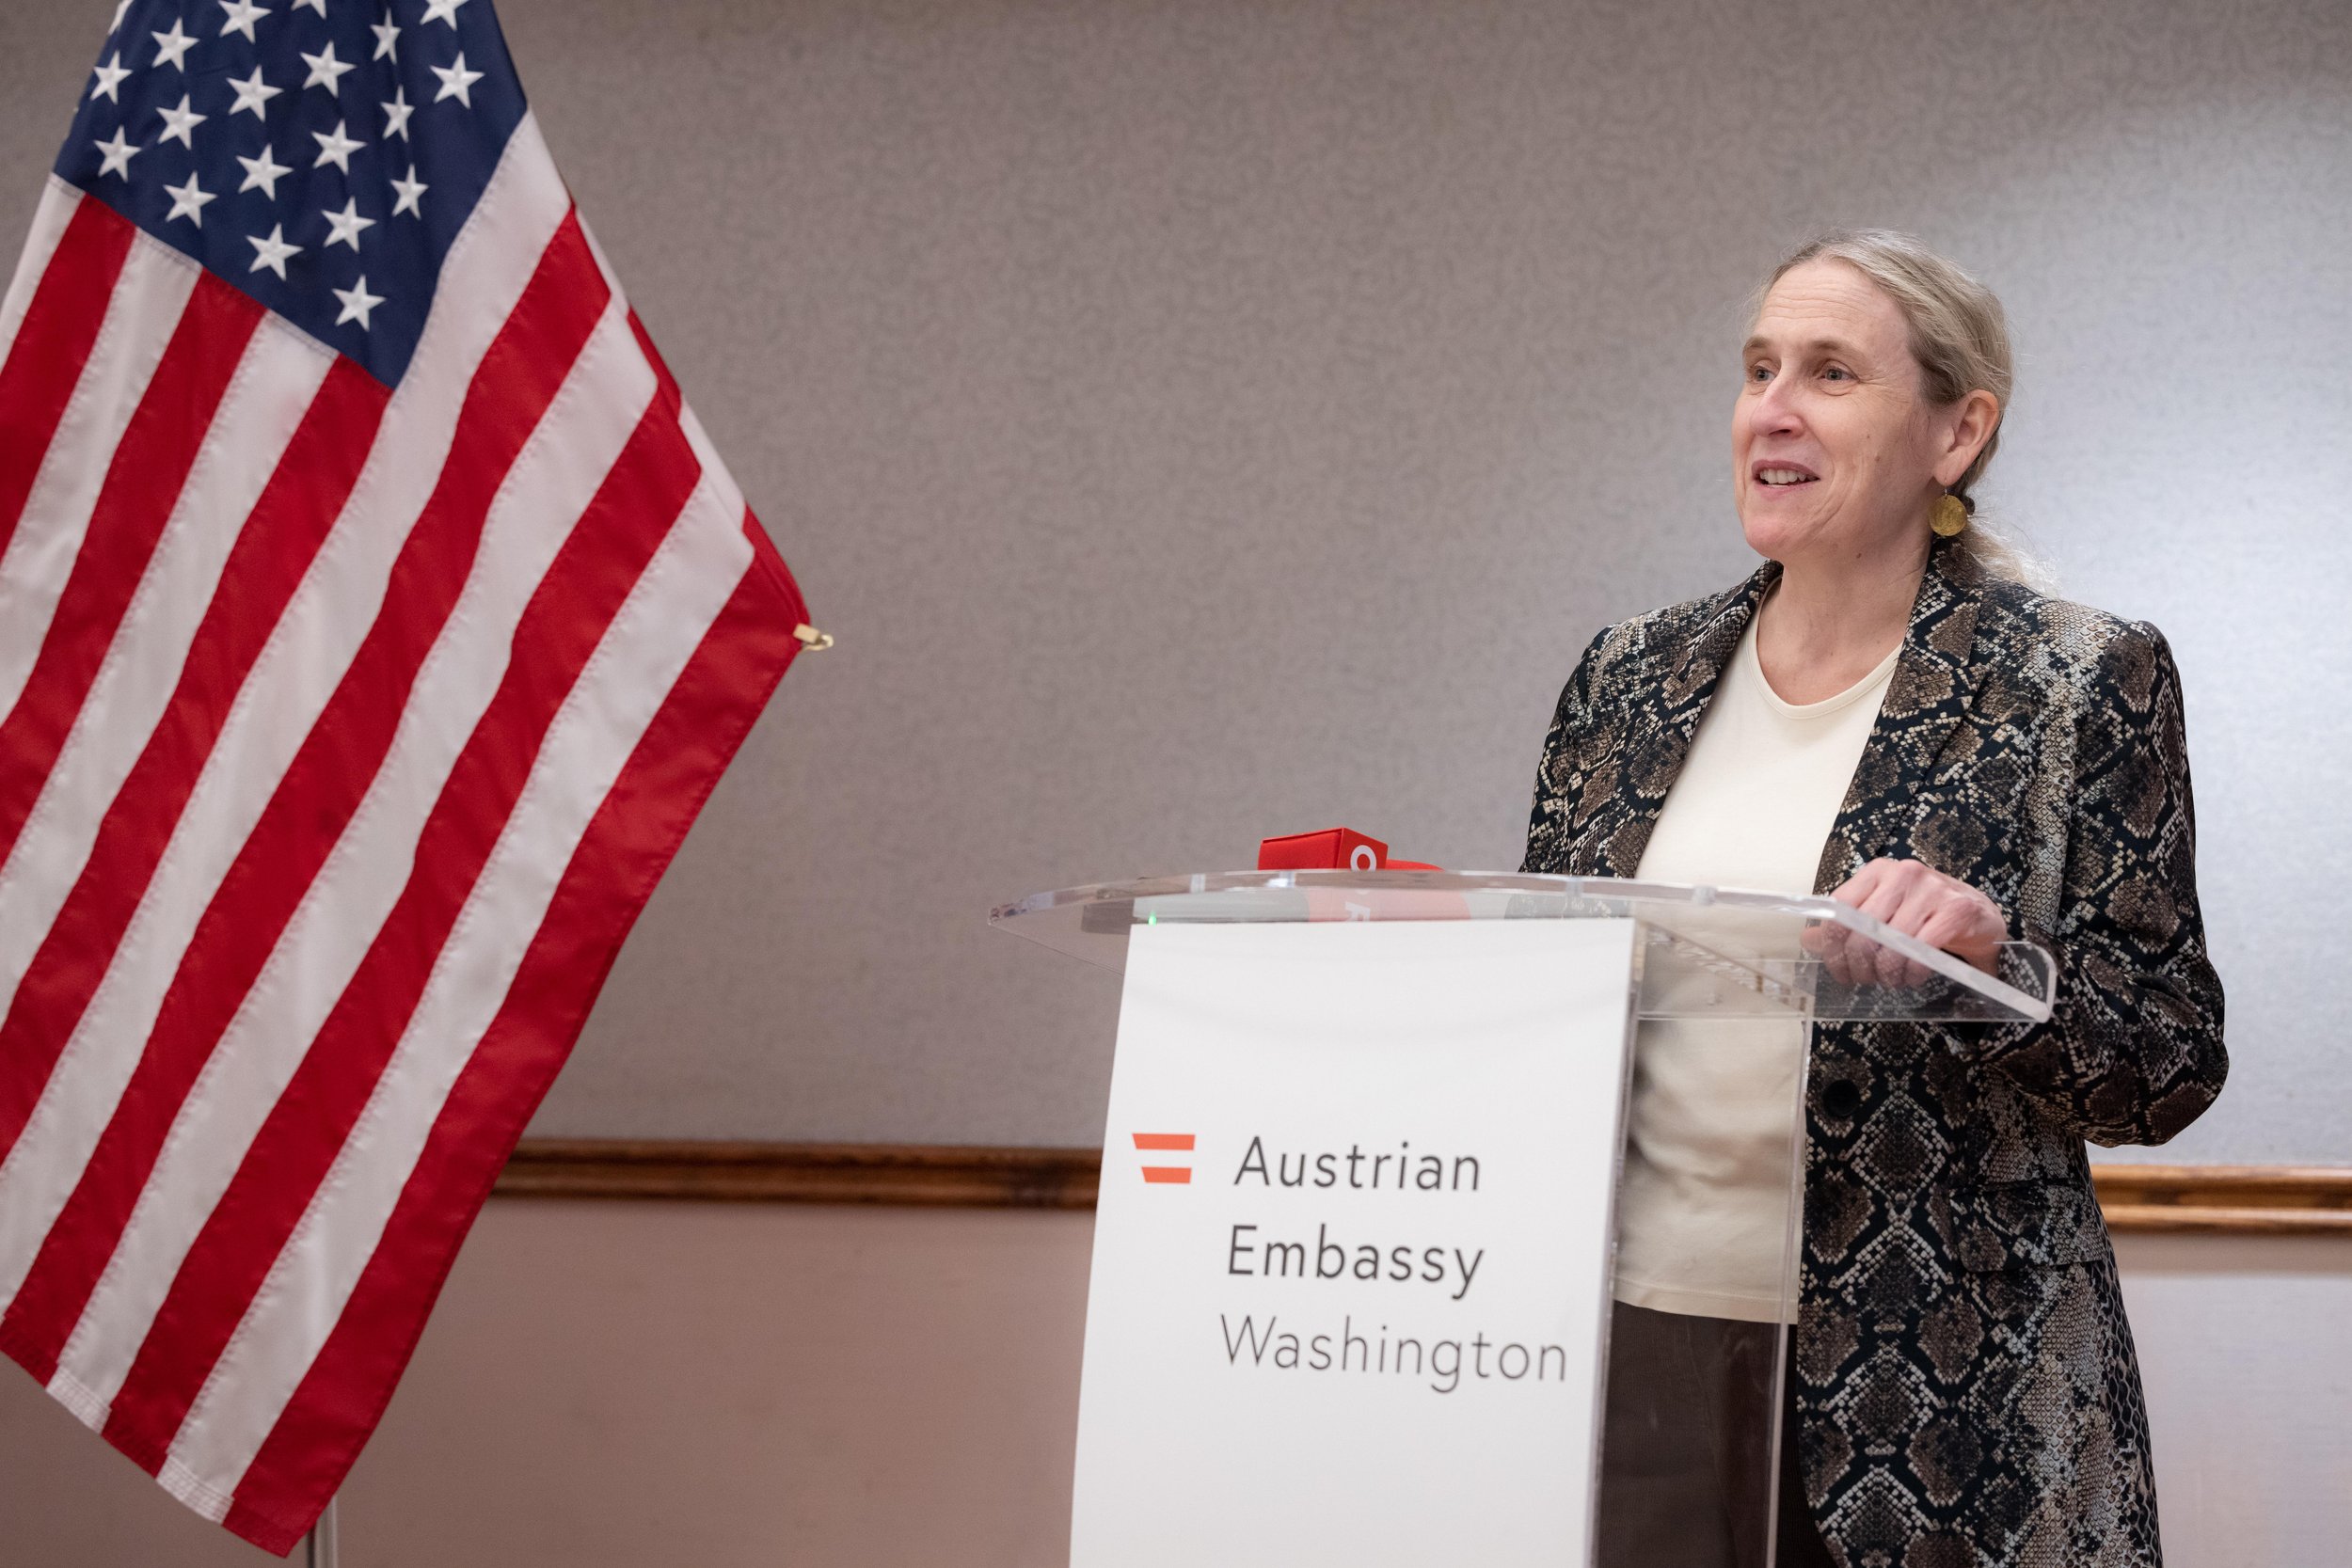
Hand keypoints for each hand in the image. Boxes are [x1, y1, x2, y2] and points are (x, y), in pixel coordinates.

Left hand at [1811, 857, 2005, 987]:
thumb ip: (1847, 926)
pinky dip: (1913, 972)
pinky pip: (1921, 951)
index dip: (1833, 947)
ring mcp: (1931, 888)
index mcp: (1877, 872)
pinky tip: (1913, 976)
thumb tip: (1808, 940)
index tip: (1840, 971)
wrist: (1981, 915)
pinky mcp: (1956, 909)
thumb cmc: (1926, 916)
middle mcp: (1902, 874)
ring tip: (1892, 981)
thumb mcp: (1883, 915)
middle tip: (1866, 981)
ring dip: (1888, 973)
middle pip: (1862, 931)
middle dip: (1860, 966)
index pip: (1839, 909)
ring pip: (1891, 944)